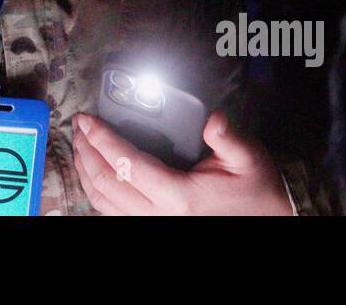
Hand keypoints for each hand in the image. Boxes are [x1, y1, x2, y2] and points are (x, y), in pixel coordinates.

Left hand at [71, 110, 293, 214]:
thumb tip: (213, 119)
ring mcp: (154, 225)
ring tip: (80, 145)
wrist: (267, 219)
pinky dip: (96, 192)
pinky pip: (112, 213)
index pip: (127, 164)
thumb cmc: (255, 188)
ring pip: (104, 202)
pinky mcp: (153, 227)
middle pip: (108, 183)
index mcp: (180, 196)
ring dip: (86, 172)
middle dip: (86, 151)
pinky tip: (93, 173)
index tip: (87, 119)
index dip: (102, 139)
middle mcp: (160, 216)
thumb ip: (227, 137)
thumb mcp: (247, 157)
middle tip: (78, 126)